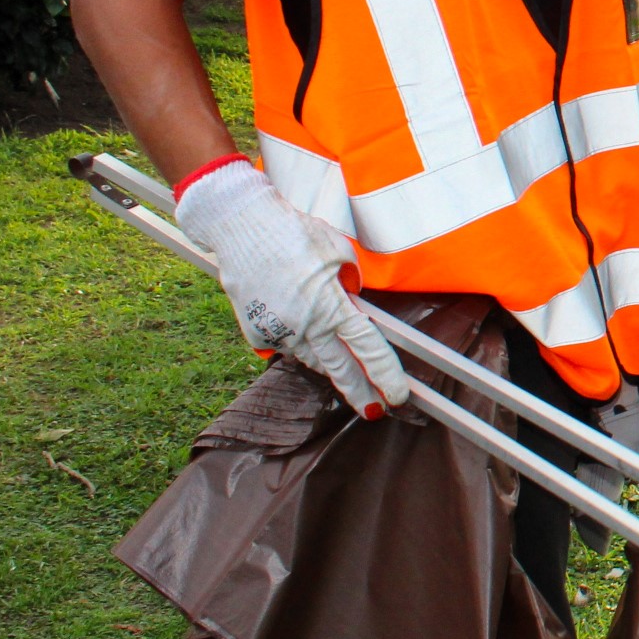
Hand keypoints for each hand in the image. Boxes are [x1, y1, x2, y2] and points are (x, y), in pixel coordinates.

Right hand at [174, 157, 408, 414]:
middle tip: (375, 410)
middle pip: (340, 370)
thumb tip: (354, 302)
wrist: (241, 228)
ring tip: (347, 372)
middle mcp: (305, 326)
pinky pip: (288, 346)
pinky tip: (305, 331)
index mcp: (332, 306)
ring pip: (313, 358)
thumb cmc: (294, 234)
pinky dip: (302, 343)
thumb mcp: (339, 251)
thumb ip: (352, 282)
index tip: (397, 396)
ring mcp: (277, 333)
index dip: (386, 376)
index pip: (368, 349)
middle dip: (360, 393)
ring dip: (331, 364)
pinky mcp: (256, 333)